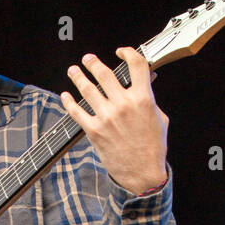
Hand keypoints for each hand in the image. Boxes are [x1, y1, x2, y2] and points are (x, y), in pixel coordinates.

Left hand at [60, 47, 167, 194]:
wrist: (142, 172)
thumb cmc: (152, 147)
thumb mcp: (159, 118)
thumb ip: (149, 99)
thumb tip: (143, 85)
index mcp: (143, 99)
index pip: (136, 64)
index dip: (127, 52)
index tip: (120, 52)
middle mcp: (123, 105)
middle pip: (104, 74)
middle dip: (93, 63)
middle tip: (87, 59)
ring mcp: (107, 117)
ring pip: (87, 89)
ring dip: (78, 77)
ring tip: (73, 71)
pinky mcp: (94, 131)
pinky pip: (77, 112)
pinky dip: (68, 102)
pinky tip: (65, 96)